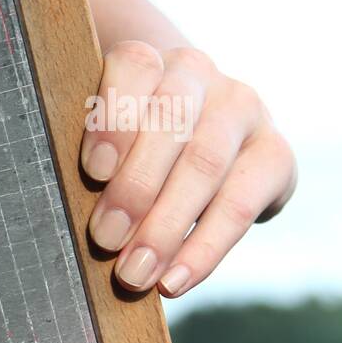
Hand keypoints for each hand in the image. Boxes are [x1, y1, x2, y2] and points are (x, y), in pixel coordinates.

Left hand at [81, 41, 295, 295]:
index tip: (93, 172)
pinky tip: (173, 281)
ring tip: (134, 274)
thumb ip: (92, 163)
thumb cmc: (126, 147)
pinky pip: (240, 205)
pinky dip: (203, 249)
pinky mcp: (274, 153)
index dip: (114, 119)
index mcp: (148, 62)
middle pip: (171, 125)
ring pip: (205, 165)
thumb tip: (68, 217)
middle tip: (104, 240)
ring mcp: (242, 109)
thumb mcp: (101, 142)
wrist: (197, 135)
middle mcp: (197, 75)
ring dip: (166, 227)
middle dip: (134, 190)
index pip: (134, 69)